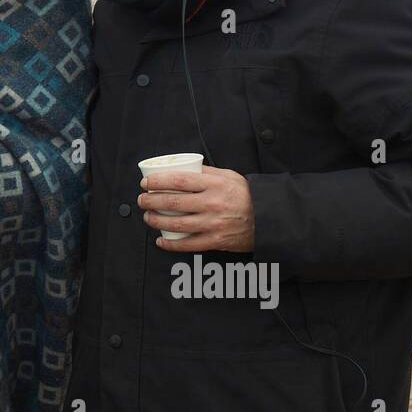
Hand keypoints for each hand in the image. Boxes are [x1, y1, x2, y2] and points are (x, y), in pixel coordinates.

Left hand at [138, 165, 254, 252]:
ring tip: (148, 217)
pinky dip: (171, 244)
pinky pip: (188, 244)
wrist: (269, 219)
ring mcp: (213, 223)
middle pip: (172, 202)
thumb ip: (207, 172)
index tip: (146, 182)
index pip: (178, 180)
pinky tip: (161, 241)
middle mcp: (212, 203)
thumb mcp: (229, 176)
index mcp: (214, 184)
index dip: (157, 181)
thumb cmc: (246, 195)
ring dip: (156, 221)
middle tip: (143, 200)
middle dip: (151, 201)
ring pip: (176, 223)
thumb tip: (184, 166)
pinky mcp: (215, 240)